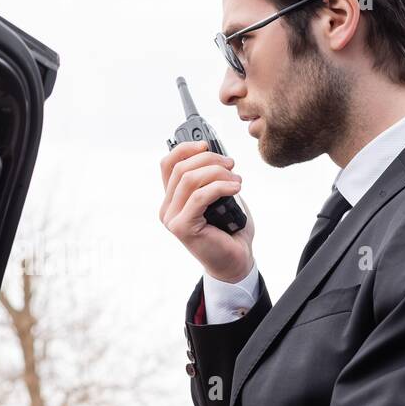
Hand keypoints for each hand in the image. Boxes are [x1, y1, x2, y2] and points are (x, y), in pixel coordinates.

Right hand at [159, 141, 255, 282]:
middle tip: (231, 164)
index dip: (185, 148)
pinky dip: (220, 187)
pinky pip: (199, 197)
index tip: (206, 144)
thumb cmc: (230, 229)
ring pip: (189, 180)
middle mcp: (167, 208)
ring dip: (217, 173)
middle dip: (209, 160)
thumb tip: (215, 153)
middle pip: (180, 168)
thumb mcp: (220, 196)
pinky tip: (236, 188)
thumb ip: (211, 178)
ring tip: (237, 179)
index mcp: (172, 199)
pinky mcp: (182, 227)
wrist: (236, 260)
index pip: (168, 164)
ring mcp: (172, 219)